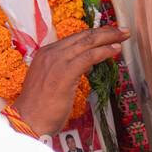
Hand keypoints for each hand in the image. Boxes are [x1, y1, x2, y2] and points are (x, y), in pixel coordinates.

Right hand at [13, 25, 129, 135]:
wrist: (27, 121)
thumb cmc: (41, 108)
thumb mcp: (52, 81)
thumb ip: (67, 70)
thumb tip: (87, 65)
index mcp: (46, 53)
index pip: (75, 38)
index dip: (94, 34)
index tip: (108, 33)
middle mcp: (51, 52)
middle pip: (83, 36)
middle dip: (105, 31)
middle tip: (122, 30)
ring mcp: (57, 61)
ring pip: (88, 42)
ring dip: (109, 37)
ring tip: (123, 36)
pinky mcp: (65, 72)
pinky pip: (89, 56)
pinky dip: (105, 51)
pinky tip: (115, 50)